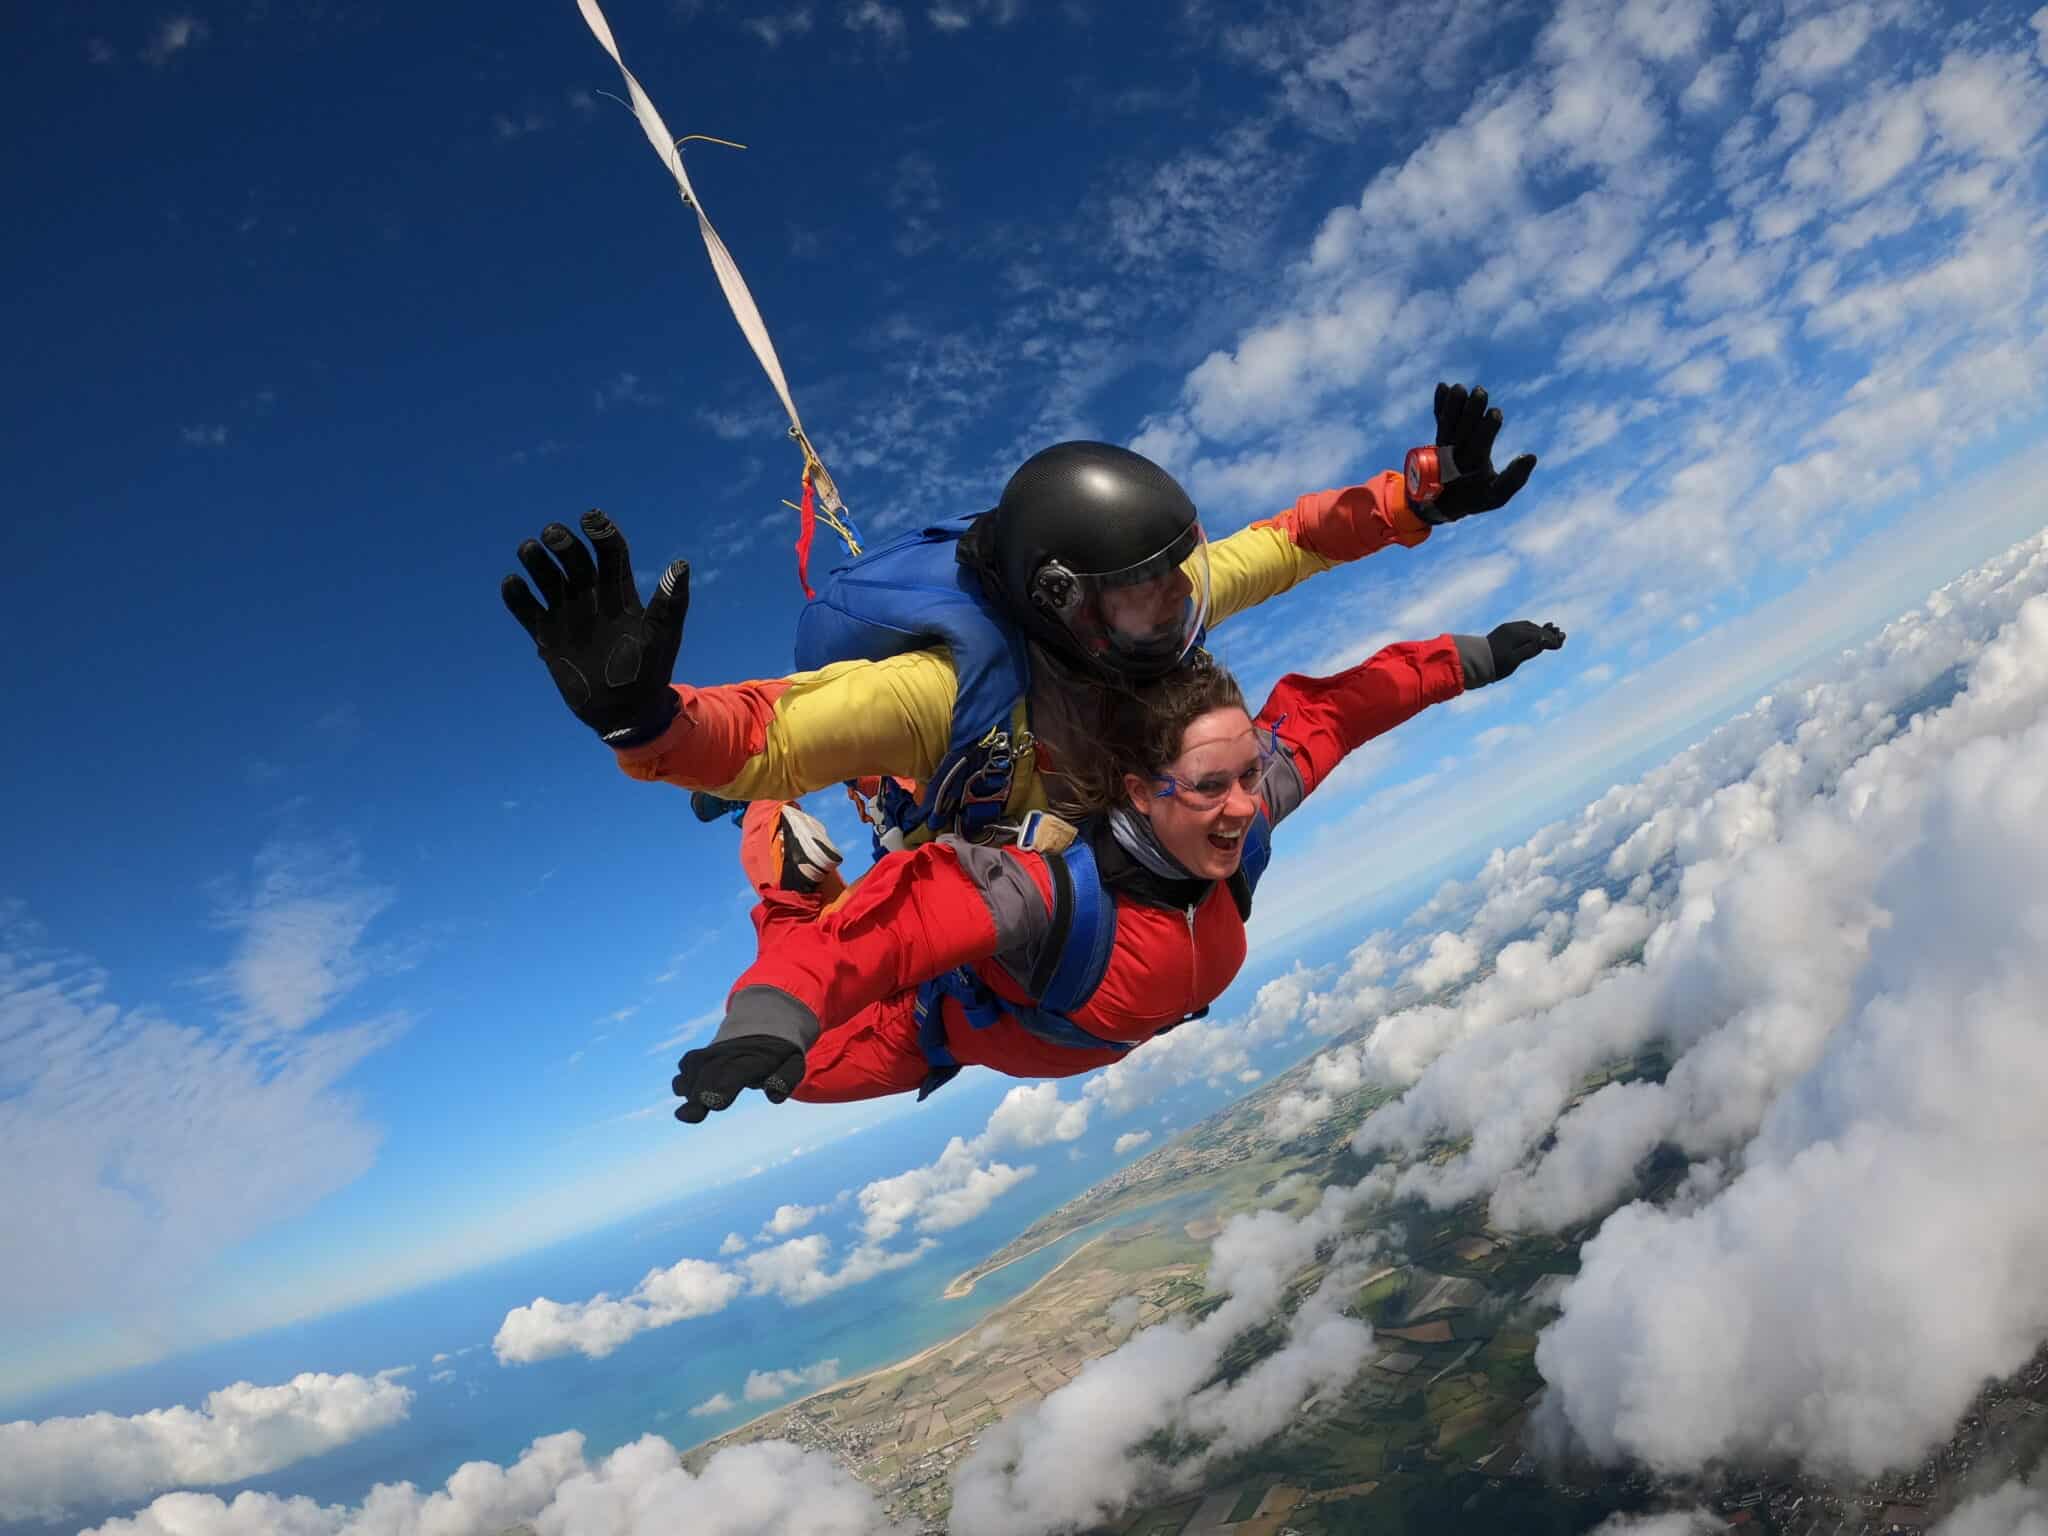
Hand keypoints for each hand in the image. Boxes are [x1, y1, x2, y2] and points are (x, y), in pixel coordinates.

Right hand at [501, 510, 688, 745]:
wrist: (625, 712)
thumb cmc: (650, 672)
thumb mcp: (663, 636)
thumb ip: (670, 602)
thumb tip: (681, 564)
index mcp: (620, 592)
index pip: (610, 553)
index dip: (600, 533)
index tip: (590, 519)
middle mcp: (591, 598)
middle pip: (574, 559)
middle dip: (563, 543)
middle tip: (553, 535)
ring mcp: (567, 615)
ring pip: (547, 578)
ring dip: (536, 561)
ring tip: (529, 550)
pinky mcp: (546, 636)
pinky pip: (526, 610)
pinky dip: (516, 597)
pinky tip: (512, 583)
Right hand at [673, 1035, 806, 1123]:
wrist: (763, 1021)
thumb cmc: (780, 1051)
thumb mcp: (794, 1063)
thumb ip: (787, 1079)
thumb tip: (774, 1094)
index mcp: (755, 1057)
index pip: (737, 1071)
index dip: (724, 1087)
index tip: (713, 1103)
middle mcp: (729, 1053)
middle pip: (709, 1074)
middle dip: (698, 1094)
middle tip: (685, 1116)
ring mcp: (712, 1053)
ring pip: (693, 1071)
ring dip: (688, 1090)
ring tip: (689, 1112)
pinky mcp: (700, 1057)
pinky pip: (685, 1069)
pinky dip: (683, 1083)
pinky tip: (691, 1094)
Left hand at [1412, 383, 1537, 524]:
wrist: (1441, 503)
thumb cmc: (1475, 497)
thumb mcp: (1497, 495)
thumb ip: (1514, 478)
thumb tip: (1532, 457)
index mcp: (1472, 466)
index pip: (1479, 444)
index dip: (1487, 428)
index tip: (1495, 413)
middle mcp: (1455, 454)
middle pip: (1462, 430)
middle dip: (1471, 411)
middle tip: (1480, 392)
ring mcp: (1444, 445)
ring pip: (1448, 423)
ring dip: (1453, 405)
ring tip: (1459, 388)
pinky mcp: (1439, 438)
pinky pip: (1439, 420)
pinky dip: (1440, 404)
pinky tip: (1443, 386)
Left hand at [1486, 621, 1565, 681]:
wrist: (1473, 661)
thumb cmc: (1494, 664)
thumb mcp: (1514, 660)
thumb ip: (1529, 650)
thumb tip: (1544, 640)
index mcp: (1517, 635)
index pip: (1540, 635)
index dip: (1551, 640)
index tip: (1561, 643)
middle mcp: (1512, 628)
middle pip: (1536, 629)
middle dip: (1549, 633)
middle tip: (1563, 635)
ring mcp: (1507, 629)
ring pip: (1529, 627)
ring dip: (1541, 630)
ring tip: (1552, 630)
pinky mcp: (1502, 631)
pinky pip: (1522, 627)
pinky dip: (1532, 630)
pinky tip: (1535, 632)